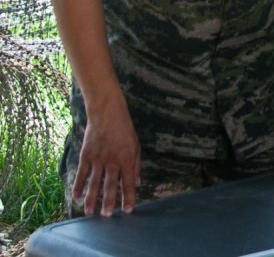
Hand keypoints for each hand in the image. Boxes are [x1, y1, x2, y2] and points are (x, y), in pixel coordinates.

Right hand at [75, 97, 139, 216]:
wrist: (107, 113)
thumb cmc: (124, 130)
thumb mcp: (135, 146)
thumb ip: (135, 165)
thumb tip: (138, 183)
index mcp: (126, 159)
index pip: (129, 182)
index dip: (129, 197)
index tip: (128, 210)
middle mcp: (112, 161)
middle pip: (110, 185)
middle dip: (109, 202)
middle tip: (107, 216)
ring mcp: (97, 159)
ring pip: (94, 182)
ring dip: (92, 199)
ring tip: (90, 213)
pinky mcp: (86, 155)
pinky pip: (82, 173)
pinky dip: (78, 185)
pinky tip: (76, 197)